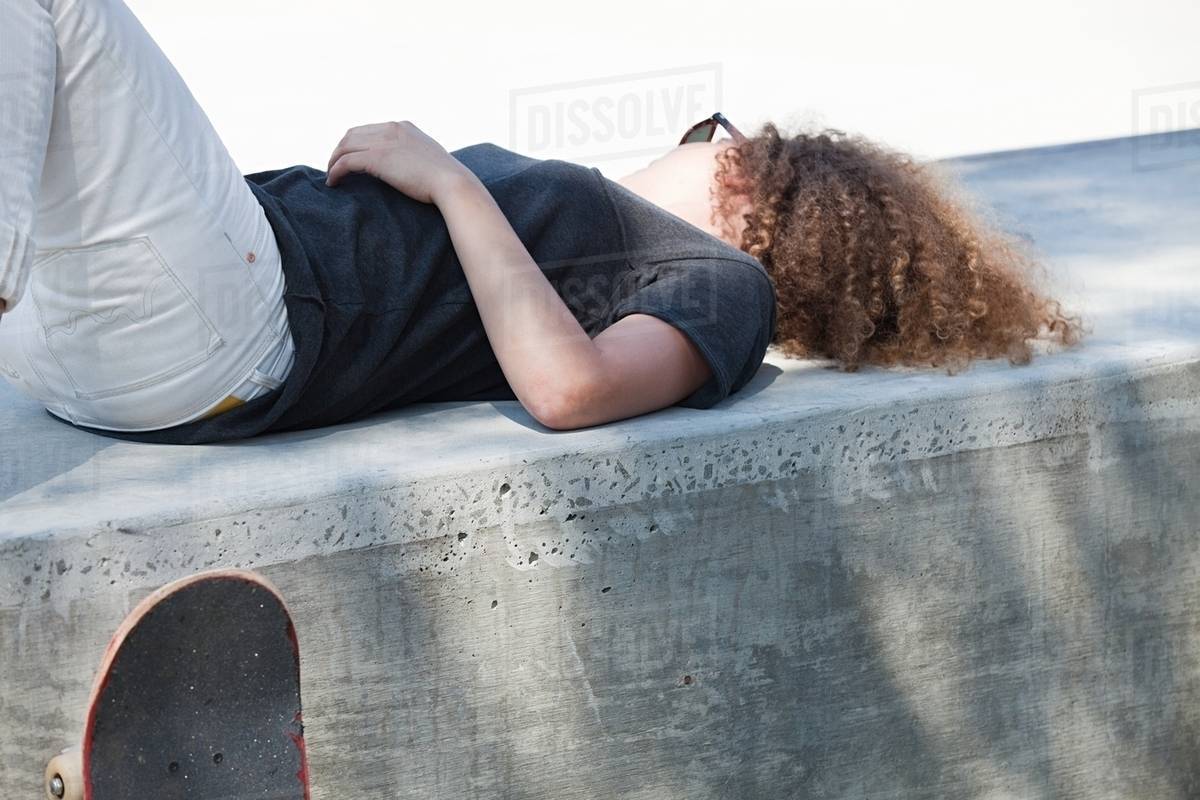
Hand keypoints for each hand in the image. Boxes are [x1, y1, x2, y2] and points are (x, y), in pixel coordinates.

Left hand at [324, 120, 472, 203]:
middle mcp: (391, 129)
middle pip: (352, 135)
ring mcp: (383, 142)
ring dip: (334, 161)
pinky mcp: (377, 158)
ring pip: (345, 146)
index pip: (368, 130)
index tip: (350, 159)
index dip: (354, 144)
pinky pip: (346, 162)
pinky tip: (333, 183)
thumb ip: (414, 156)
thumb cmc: (446, 179)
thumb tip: (410, 167)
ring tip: (331, 177)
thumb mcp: (428, 158)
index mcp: (402, 126)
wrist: (453, 183)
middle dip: (340, 150)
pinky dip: (335, 171)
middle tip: (335, 168)